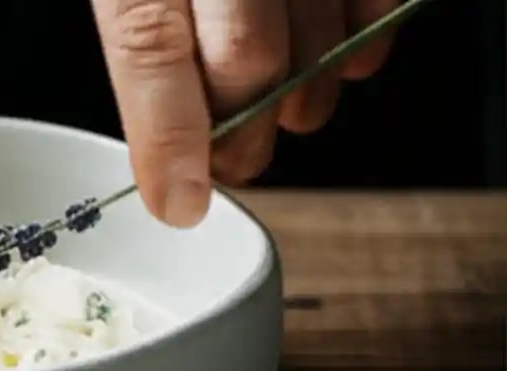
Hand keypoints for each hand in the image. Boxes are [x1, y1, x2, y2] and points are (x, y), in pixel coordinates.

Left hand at [91, 0, 397, 227]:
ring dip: (298, 97)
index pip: (151, 51)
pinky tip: (325, 48)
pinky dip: (353, 53)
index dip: (168, 139)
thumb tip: (163, 156)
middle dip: (241, 131)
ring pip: (316, 49)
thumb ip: (143, 42)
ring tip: (276, 93)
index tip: (179, 205)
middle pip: (247, 64)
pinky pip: (375, 17)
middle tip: (229, 153)